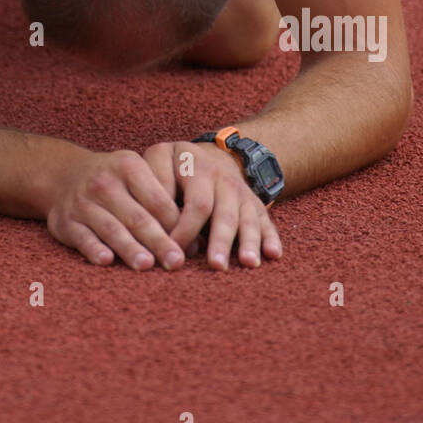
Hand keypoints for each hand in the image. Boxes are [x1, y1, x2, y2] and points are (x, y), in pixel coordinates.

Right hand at [46, 148, 185, 269]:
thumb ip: (162, 203)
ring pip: (111, 228)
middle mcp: (104, 182)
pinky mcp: (66, 221)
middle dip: (158, 241)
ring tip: (147, 265)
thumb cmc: (116, 182)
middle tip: (176, 262)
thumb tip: (195, 243)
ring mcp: (83, 202)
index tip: (190, 247)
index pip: (158, 199)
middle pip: (137, 217)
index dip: (176, 225)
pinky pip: (82, 237)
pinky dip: (94, 248)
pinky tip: (107, 261)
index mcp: (128, 166)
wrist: (65, 176)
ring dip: (130, 248)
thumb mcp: (137, 176)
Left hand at [143, 140, 281, 269]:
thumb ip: (150, 198)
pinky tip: (273, 254)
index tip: (172, 250)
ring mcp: (236, 187)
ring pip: (242, 216)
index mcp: (183, 159)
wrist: (203, 157)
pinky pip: (265, 220)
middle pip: (215, 208)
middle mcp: (212, 170)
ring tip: (247, 263)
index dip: (179, 226)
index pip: (182, 195)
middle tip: (214, 265)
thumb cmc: (168, 174)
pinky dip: (269, 237)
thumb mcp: (154, 170)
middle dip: (215, 238)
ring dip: (246, 241)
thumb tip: (155, 239)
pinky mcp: (254, 202)